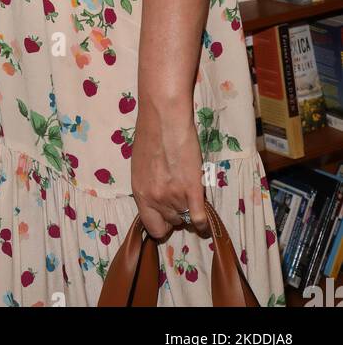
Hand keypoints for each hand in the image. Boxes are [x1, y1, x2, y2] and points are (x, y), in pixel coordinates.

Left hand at [131, 103, 210, 241]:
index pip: (152, 227)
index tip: (168, 217)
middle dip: (177, 214)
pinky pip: (200, 219)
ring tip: (190, 190)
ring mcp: (174, 196)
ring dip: (190, 208)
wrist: (164, 117)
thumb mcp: (142, 166)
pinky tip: (205, 220)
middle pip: (172, 222)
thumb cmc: (150, 135)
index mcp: (140, 193)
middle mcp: (155, 199)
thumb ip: (149, 186)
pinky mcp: (192, 189)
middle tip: (181, 197)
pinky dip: (204, 222)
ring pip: (186, 218)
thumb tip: (159, 198)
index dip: (162, 224)